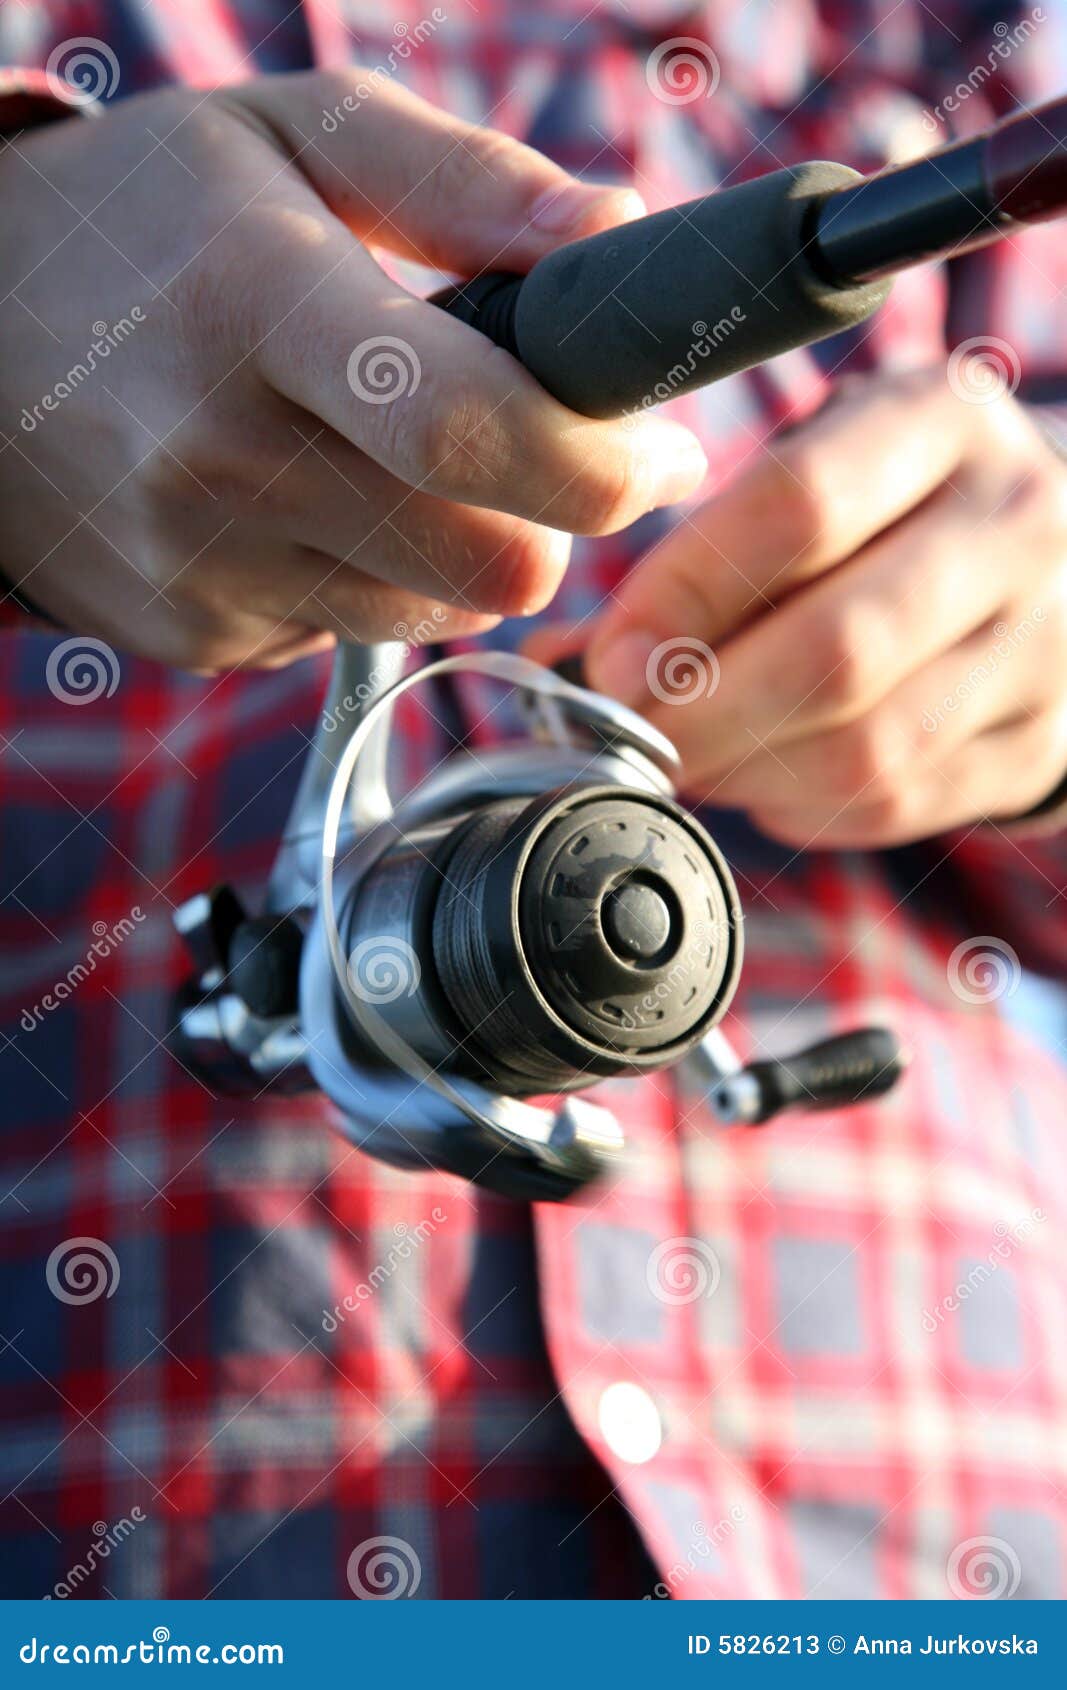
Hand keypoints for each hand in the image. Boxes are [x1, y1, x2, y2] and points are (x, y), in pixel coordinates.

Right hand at [0, 72, 705, 669]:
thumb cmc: (145, 223)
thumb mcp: (290, 136)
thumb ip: (466, 179)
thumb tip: (615, 234)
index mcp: (256, 306)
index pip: (467, 428)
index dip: (600, 461)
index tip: (664, 447)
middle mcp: (219, 460)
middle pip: (487, 562)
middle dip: (561, 518)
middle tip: (564, 450)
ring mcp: (200, 569)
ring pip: (437, 613)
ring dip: (470, 547)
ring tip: (406, 452)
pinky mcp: (194, 636)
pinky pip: (355, 634)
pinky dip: (379, 578)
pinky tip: (317, 498)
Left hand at [529, 365, 1066, 845]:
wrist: (1062, 563)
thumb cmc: (896, 510)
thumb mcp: (820, 469)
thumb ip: (703, 550)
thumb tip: (566, 660)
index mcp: (943, 423)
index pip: (798, 507)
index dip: (683, 595)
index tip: (613, 652)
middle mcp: (1014, 525)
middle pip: (836, 649)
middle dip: (703, 709)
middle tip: (634, 728)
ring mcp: (1044, 642)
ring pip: (866, 749)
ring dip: (746, 769)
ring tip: (689, 755)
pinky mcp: (1041, 741)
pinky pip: (895, 803)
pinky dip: (801, 806)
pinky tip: (765, 776)